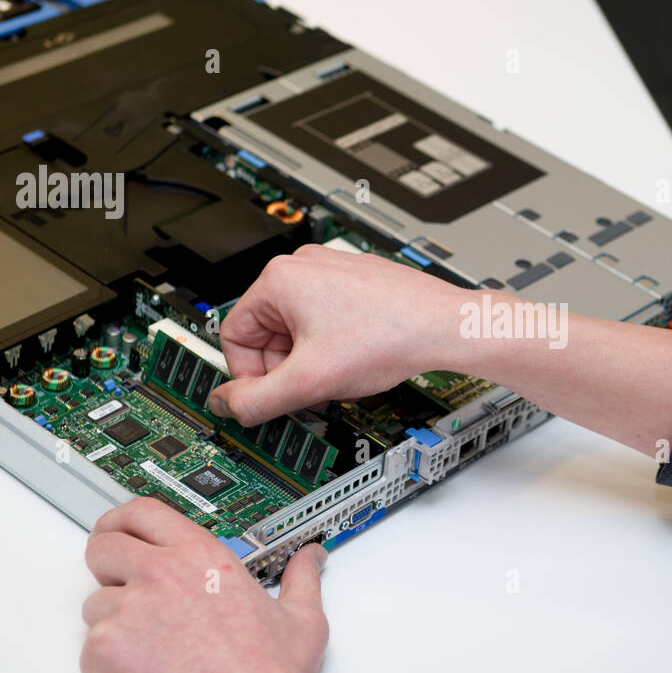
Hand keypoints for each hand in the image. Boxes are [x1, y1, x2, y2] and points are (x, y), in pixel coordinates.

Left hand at [81, 497, 398, 672]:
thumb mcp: (300, 617)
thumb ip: (300, 579)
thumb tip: (310, 561)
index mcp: (204, 555)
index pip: (143, 513)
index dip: (124, 522)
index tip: (120, 531)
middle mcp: (164, 571)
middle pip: (103, 547)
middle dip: (106, 567)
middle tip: (120, 588)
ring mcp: (132, 608)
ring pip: (94, 606)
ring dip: (113, 627)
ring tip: (150, 655)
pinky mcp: (110, 648)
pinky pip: (89, 653)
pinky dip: (107, 672)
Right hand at [209, 245, 469, 425]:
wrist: (445, 327)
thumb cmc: (389, 337)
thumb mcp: (309, 381)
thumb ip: (257, 400)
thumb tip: (226, 405)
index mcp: (279, 279)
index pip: (235, 337)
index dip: (252, 376)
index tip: (276, 395)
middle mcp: (303, 266)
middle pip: (268, 335)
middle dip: (287, 369)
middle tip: (313, 389)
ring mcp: (331, 271)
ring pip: (299, 331)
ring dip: (311, 361)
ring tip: (341, 374)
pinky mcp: (355, 281)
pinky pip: (326, 320)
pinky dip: (334, 347)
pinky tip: (357, 360)